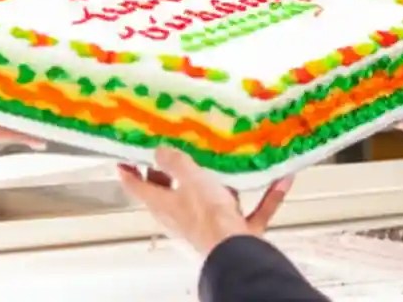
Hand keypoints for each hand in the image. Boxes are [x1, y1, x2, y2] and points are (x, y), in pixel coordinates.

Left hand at [118, 146, 292, 256]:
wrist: (236, 250)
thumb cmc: (208, 216)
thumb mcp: (188, 178)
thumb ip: (174, 162)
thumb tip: (159, 150)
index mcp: (163, 204)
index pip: (136, 186)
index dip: (127, 171)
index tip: (122, 158)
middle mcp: (183, 217)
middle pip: (170, 193)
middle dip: (169, 173)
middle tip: (169, 151)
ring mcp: (210, 226)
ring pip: (212, 200)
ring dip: (220, 183)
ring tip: (227, 161)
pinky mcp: (236, 232)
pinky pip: (251, 210)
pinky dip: (266, 196)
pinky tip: (281, 180)